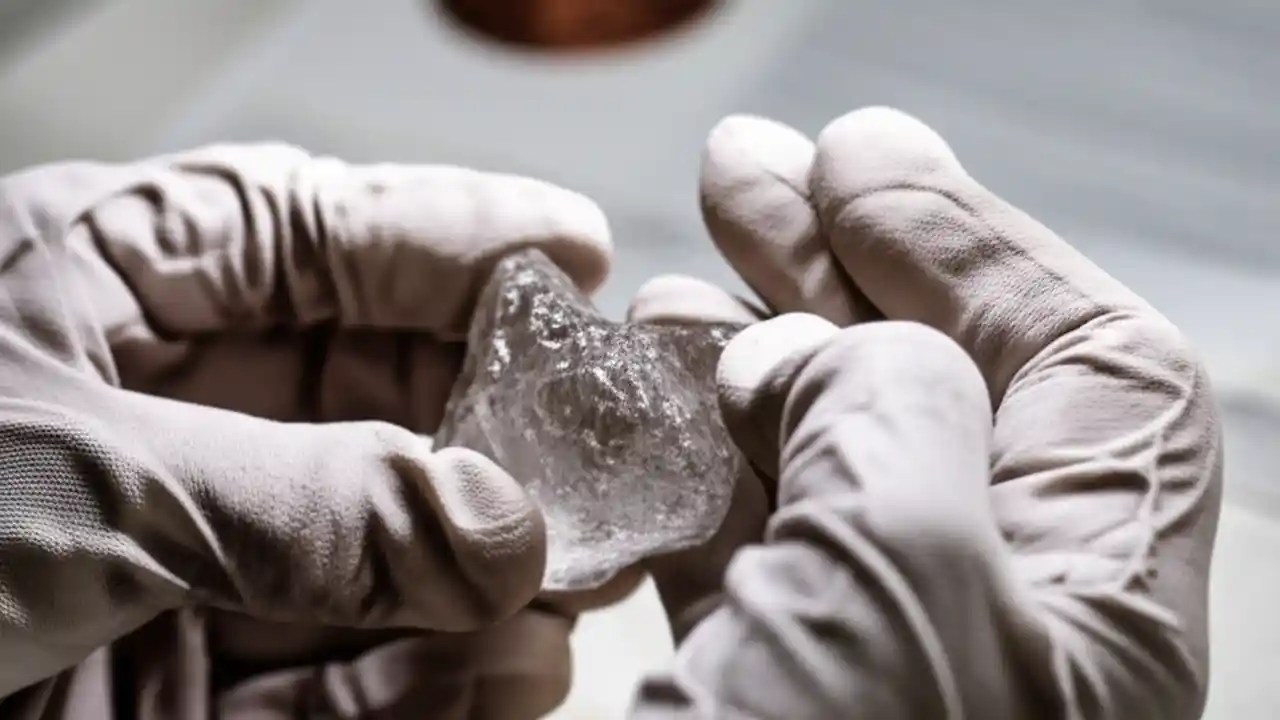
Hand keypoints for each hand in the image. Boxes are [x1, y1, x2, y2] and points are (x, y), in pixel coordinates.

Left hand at [0, 144, 618, 712]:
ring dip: (482, 577)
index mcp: (102, 286)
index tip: (580, 252)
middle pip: (373, 399)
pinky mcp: (181, 674)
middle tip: (606, 459)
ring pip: (373, 548)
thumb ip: (300, 504)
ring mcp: (178, 549)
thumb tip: (498, 530)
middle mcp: (157, 410)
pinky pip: (331, 676)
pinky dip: (426, 685)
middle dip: (497, 432)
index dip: (453, 237)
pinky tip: (507, 674)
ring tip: (573, 588)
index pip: (310, 233)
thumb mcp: (81, 479)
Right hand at [632, 108, 1220, 718]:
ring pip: (827, 461)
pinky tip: (640, 400)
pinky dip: (687, 459)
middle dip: (834, 269)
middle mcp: (1000, 619)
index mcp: (1097, 605)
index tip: (854, 164)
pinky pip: (741, 540)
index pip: (1086, 367)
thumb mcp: (906, 582)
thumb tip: (800, 352)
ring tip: (667, 295)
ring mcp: (880, 649)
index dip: (973, 249)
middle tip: (744, 173)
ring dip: (742, 355)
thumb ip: (887, 423)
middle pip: (940, 391)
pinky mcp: (770, 681)